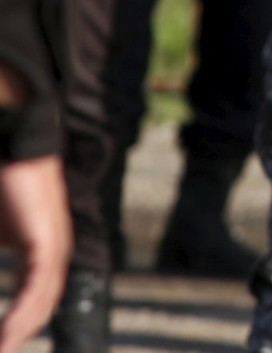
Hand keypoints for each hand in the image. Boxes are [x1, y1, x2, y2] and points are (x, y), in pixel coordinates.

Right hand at [0, 154, 70, 352]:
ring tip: (3, 351)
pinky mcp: (47, 243)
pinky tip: (7, 336)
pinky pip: (39, 287)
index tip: (3, 348)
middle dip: (20, 335)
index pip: (34, 302)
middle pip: (41, 308)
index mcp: (42, 255)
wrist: (14, 149)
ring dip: (20, 331)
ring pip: (41, 303)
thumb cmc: (2, 187)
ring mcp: (55, 249)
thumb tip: (0, 295)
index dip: (18, 328)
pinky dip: (22, 314)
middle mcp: (54, 255)